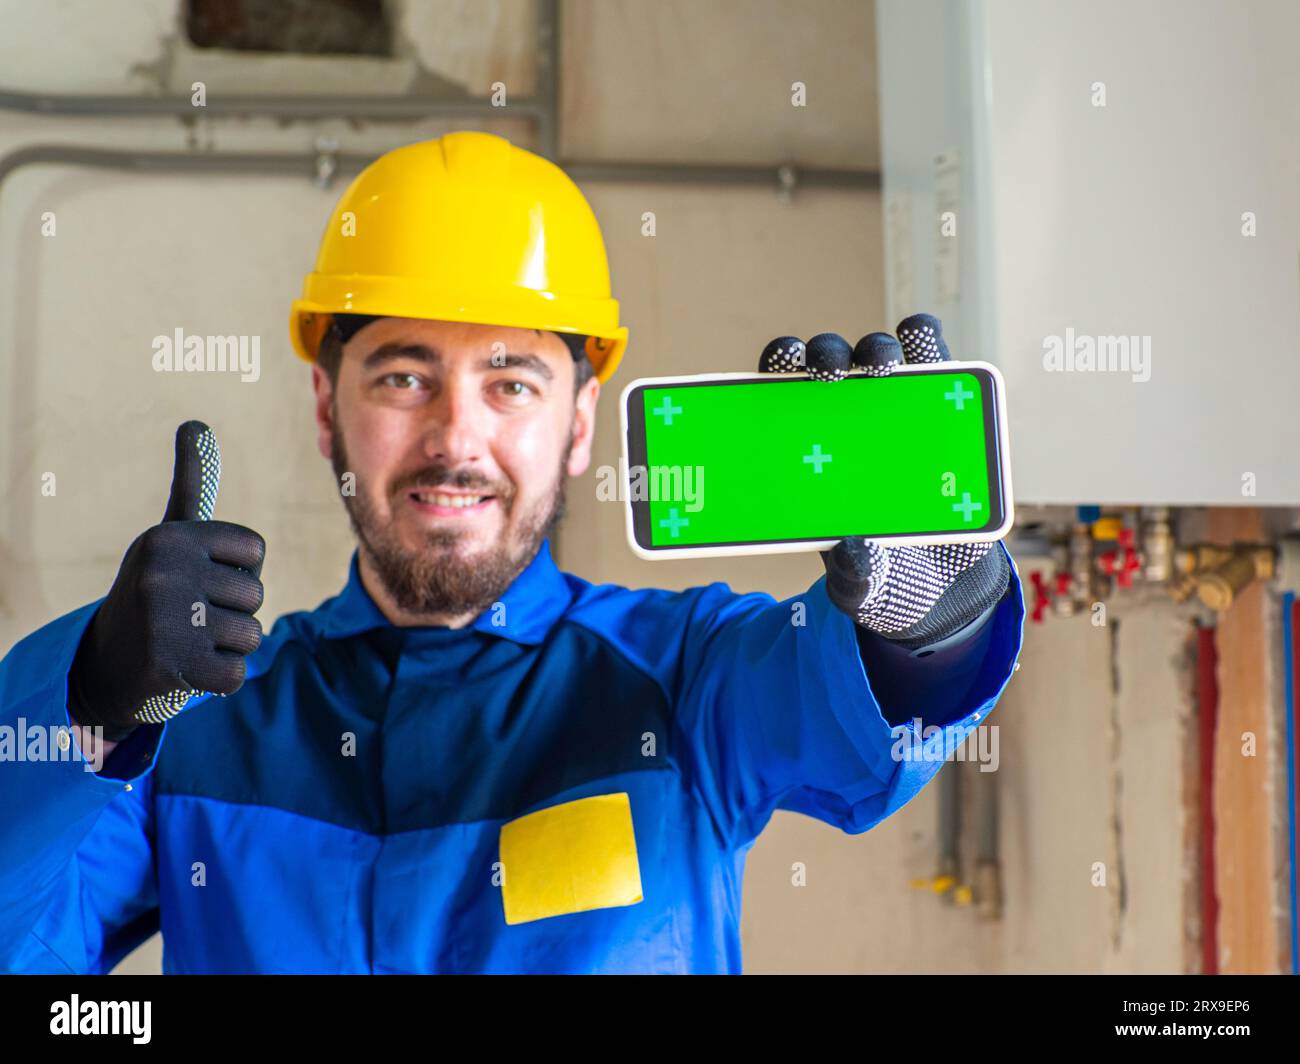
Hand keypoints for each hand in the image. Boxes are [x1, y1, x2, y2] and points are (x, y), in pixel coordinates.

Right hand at [68, 421, 265, 739]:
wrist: (108, 663)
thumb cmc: (158, 591)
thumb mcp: (171, 536)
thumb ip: (192, 483)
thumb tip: (195, 421)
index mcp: (170, 538)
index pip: (256, 550)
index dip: (240, 569)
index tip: (202, 576)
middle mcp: (163, 573)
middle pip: (257, 593)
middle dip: (235, 610)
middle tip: (192, 615)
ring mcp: (166, 620)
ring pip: (253, 635)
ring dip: (228, 645)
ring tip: (190, 640)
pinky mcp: (172, 665)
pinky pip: (237, 675)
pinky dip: (221, 680)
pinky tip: (188, 670)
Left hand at [758, 314, 1009, 648]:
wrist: (942, 582)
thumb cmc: (882, 575)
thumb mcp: (861, 584)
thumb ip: (853, 572)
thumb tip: (854, 549)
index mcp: (806, 453)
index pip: (780, 395)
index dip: (776, 368)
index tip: (779, 365)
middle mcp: (844, 418)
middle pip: (826, 366)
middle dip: (824, 356)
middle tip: (829, 374)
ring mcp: (891, 408)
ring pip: (875, 357)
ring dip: (874, 350)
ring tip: (882, 366)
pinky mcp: (936, 407)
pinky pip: (930, 363)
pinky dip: (924, 343)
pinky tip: (918, 338)